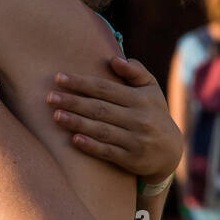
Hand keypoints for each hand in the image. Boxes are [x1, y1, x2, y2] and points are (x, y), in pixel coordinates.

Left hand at [46, 54, 181, 183]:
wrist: (170, 151)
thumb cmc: (153, 113)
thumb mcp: (151, 90)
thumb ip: (135, 72)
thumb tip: (114, 59)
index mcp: (140, 99)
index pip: (105, 88)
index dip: (81, 83)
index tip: (58, 78)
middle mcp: (138, 119)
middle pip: (100, 108)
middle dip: (73, 102)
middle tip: (49, 97)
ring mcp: (135, 140)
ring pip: (101, 130)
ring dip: (77, 123)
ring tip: (56, 116)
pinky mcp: (131, 159)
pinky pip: (108, 152)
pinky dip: (91, 146)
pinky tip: (73, 140)